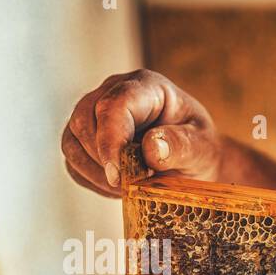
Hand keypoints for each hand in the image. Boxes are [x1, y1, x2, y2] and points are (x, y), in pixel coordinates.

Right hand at [61, 69, 222, 196]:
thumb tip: (152, 147)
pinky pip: (73, 162)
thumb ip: (182, 145)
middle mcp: (113, 93)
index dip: (111, 140)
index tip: (118, 175)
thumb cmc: (199, 149)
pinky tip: (119, 187)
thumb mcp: (203, 148)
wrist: (193, 159)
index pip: (114, 106)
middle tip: (134, 184)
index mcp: (146, 87)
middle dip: (104, 160)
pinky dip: (92, 180)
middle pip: (85, 122)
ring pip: (72, 143)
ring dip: (96, 173)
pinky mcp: (85, 139)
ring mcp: (95, 114)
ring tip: (129, 187)